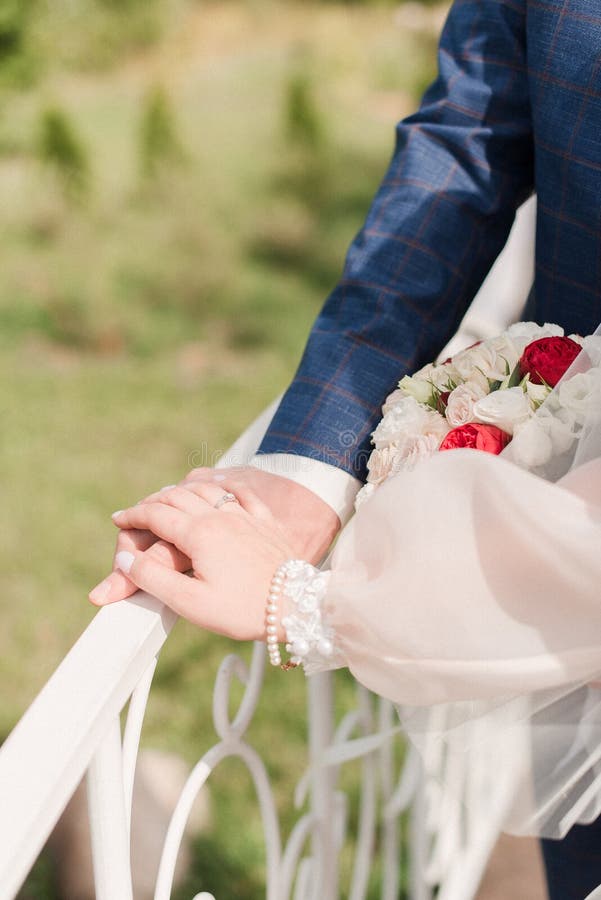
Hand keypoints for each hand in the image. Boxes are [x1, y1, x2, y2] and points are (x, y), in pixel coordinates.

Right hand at [90, 479, 295, 640]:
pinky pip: (240, 491)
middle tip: (138, 511)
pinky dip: (222, 483)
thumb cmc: (243, 610)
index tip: (118, 519)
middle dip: (152, 501)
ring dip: (182, 490)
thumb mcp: (190, 603)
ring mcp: (245, 515)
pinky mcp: (265, 521)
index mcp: (199, 534)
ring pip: (207, 489)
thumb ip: (153, 578)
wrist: (295, 606)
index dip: (132, 516)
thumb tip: (125, 559)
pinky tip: (218, 483)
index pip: (156, 515)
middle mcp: (220, 516)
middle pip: (177, 496)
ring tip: (169, 496)